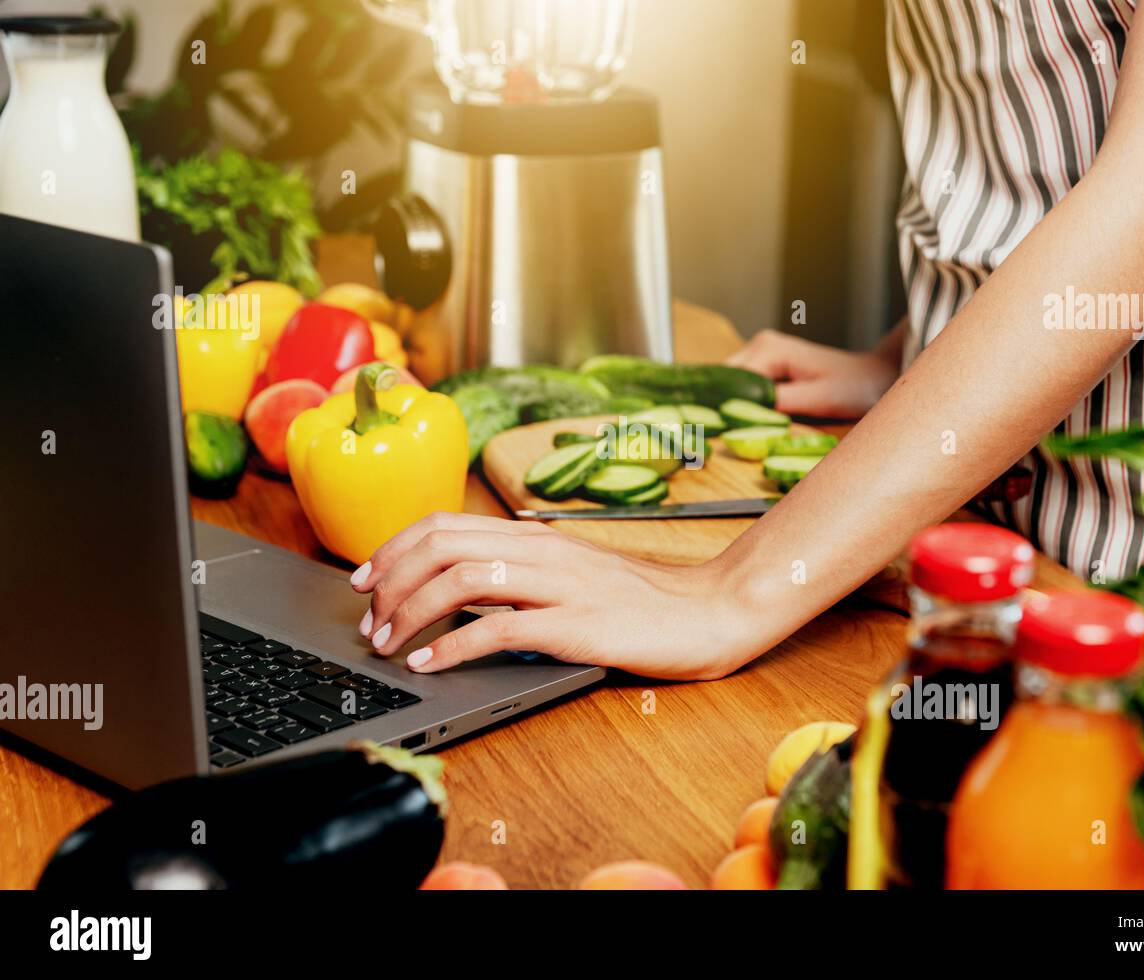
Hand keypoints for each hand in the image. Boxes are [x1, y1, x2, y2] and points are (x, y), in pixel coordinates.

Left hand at [350, 513, 758, 680]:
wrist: (709, 611)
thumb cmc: (641, 600)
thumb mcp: (571, 574)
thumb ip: (521, 575)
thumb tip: (460, 590)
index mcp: (535, 537)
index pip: (443, 525)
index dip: (392, 550)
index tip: (364, 581)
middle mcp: (541, 551)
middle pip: (440, 545)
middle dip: (389, 581)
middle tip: (369, 619)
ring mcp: (560, 585)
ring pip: (461, 580)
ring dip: (411, 612)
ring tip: (390, 644)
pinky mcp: (577, 625)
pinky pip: (499, 629)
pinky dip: (452, 646)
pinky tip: (431, 662)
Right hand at [728, 329, 898, 418]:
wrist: (876, 376)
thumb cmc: (855, 387)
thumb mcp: (817, 399)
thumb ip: (778, 404)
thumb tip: (739, 413)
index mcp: (769, 350)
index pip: (728, 382)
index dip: (722, 408)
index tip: (718, 433)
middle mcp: (761, 345)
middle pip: (723, 381)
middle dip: (723, 407)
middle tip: (724, 437)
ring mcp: (763, 352)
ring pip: (731, 384)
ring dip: (733, 405)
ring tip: (738, 430)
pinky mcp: (768, 364)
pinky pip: (744, 386)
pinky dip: (744, 403)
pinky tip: (751, 420)